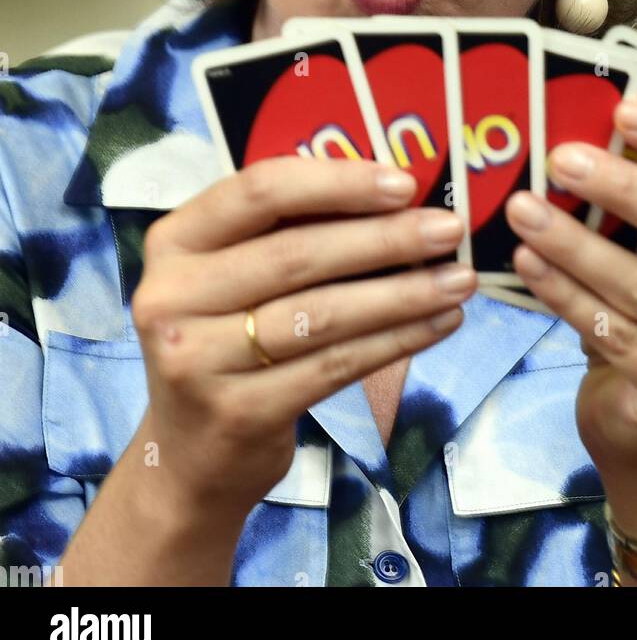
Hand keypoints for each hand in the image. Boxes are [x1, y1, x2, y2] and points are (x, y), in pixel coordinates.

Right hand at [131, 157, 475, 519]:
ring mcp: (198, 359)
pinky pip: (333, 366)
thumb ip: (290, 229)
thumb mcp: (234, 274)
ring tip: (460, 280)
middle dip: (384, 238)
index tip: (404, 183)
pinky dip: (394, 341)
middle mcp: (172, 296)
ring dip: (403, 293)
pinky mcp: (237, 413)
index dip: (336, 182)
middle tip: (449, 229)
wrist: (189, 456)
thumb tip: (394, 194)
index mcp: (175, 241)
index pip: (259, 192)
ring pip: (321, 314)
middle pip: (295, 254)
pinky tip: (438, 324)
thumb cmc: (227, 341)